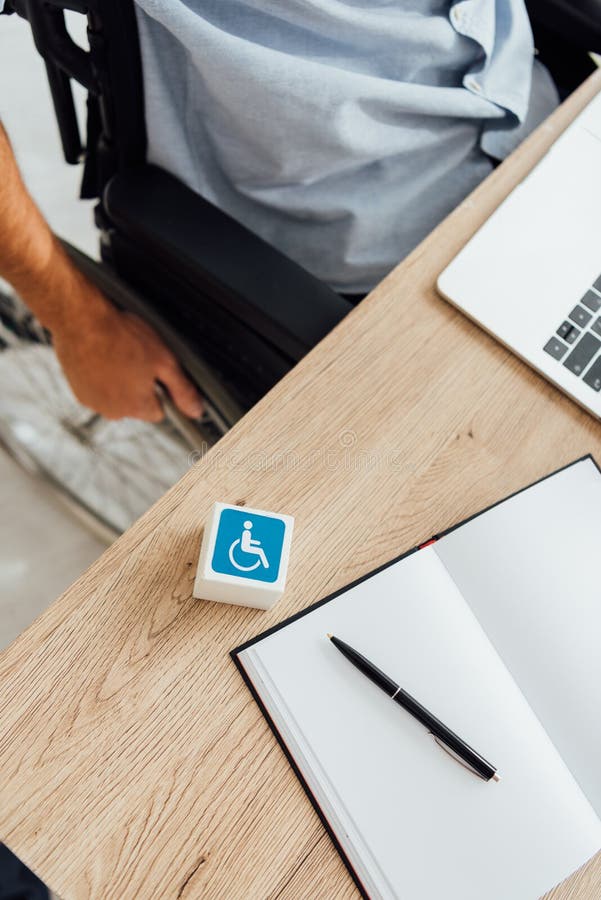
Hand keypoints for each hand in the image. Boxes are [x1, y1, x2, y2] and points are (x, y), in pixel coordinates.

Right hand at [51, 270, 202, 421]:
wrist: (81, 320)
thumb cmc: (120, 336)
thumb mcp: (164, 361)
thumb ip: (182, 389)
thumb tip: (196, 410)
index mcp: (137, 407)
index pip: (158, 411)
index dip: (159, 389)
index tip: (153, 370)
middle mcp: (114, 412)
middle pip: (136, 405)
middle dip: (138, 386)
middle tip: (135, 358)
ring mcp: (93, 402)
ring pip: (116, 397)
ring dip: (118, 382)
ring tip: (117, 356)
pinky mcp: (78, 392)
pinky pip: (96, 389)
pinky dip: (100, 378)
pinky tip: (101, 358)